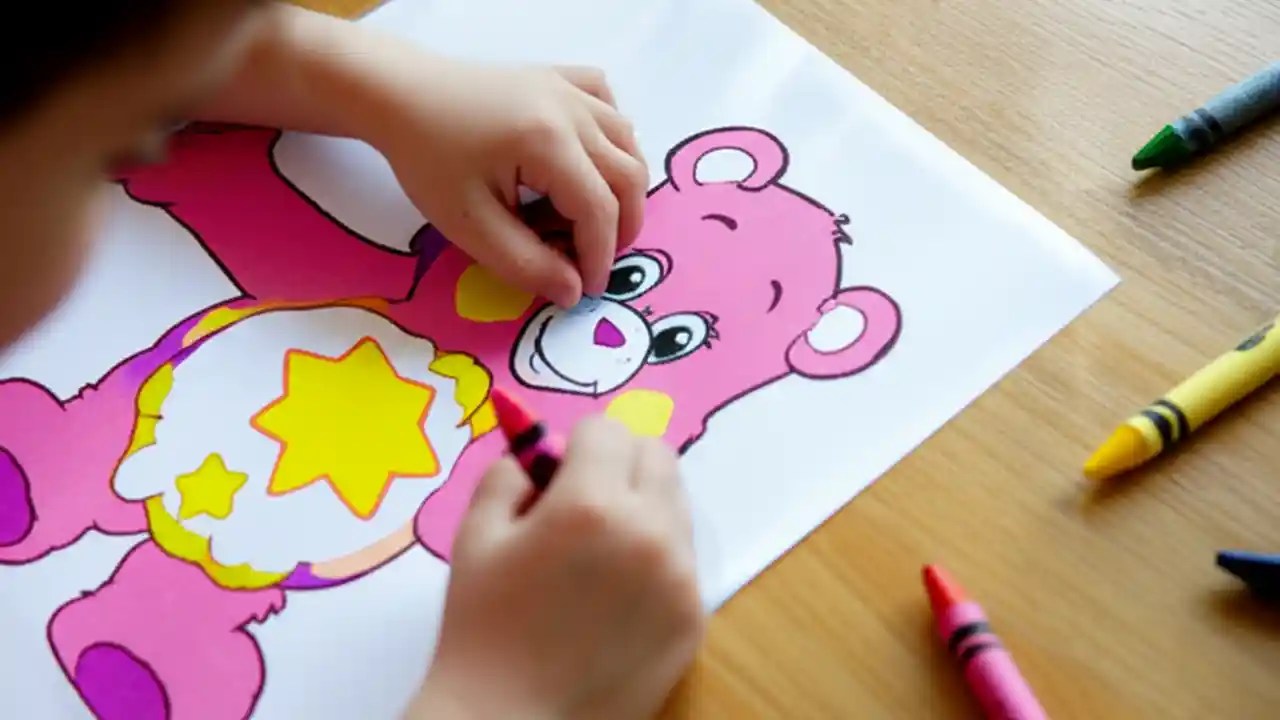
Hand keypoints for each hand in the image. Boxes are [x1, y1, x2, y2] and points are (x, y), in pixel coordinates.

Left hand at [372, 55, 648, 307]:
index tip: (584, 289)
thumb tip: (573, 292)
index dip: (599, 257)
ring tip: (586, 217)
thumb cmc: (428, 160)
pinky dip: (610, 137)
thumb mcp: (469, 225)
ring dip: (620, 186)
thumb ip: (525, 264)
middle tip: (590, 259)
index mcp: (549, 143)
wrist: (400, 96)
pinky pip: (609, 105)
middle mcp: (572, 109)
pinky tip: (585, 159)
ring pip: (628, 141)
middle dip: (621, 228)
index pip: (599, 211)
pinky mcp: (562, 76)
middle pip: (629, 176)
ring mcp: (570, 87)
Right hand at [406, 417, 702, 719]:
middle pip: (657, 456)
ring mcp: (681, 578)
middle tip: (582, 501)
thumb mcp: (475, 535)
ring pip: (677, 505)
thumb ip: (510, 474)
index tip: (556, 472)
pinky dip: (656, 558)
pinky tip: (616, 594)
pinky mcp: (694, 617)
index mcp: (591, 505)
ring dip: (643, 507)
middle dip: (619, 464)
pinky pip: (684, 559)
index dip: (576, 445)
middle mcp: (649, 532)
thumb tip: (543, 450)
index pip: (609, 430)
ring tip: (598, 552)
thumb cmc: (481, 627)